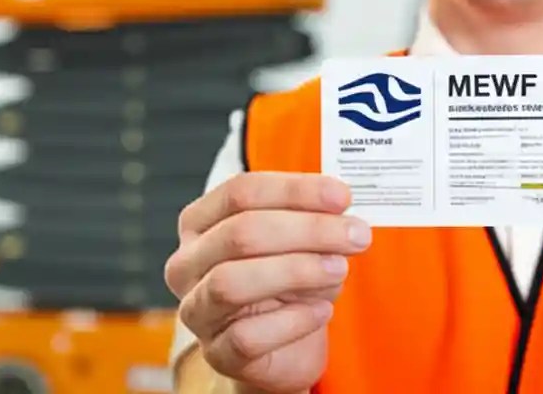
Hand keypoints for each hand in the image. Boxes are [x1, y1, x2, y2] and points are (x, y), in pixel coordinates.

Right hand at [164, 172, 370, 393]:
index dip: (294, 190)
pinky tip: (322, 311)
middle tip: (354, 234)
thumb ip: (314, 221)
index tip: (341, 196)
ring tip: (339, 270)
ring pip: (233, 282)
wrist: (283, 347)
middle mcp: (188, 263)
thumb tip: (342, 211)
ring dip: (297, 271)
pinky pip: (248, 335)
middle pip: (240, 233)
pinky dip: (293, 321)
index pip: (240, 192)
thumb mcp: (300, 244)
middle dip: (307, 230)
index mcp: (200, 223)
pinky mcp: (216, 352)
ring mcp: (196, 310)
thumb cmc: (286, 285)